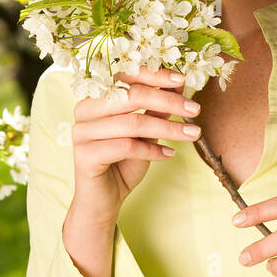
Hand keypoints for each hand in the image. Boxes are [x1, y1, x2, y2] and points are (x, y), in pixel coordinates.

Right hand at [70, 65, 201, 224]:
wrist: (104, 200)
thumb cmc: (124, 161)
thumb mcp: (146, 132)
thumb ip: (157, 108)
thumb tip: (178, 85)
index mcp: (96, 96)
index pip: (126, 76)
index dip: (155, 76)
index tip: (182, 80)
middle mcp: (84, 110)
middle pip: (131, 96)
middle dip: (168, 101)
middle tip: (195, 109)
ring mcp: (81, 132)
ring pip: (133, 122)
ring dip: (169, 127)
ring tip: (193, 133)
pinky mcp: (84, 156)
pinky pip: (126, 147)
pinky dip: (152, 150)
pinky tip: (169, 154)